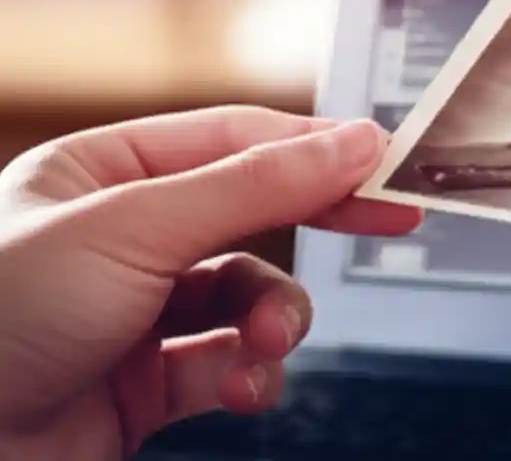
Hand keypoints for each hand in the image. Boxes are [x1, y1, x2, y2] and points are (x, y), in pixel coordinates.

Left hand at [0, 106, 419, 459]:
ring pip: (247, 298)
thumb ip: (255, 185)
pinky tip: (238, 389)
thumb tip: (351, 141)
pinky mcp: (144, 384)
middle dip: (314, 227)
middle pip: (252, 215)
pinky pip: (224, 366)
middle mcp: (121, 238)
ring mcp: (134, 313)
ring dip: (273, 322)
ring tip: (265, 345)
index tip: (383, 161)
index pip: (234, 141)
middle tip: (390, 221)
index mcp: (101, 174)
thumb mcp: (135, 229)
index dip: (314, 149)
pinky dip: (245, 378)